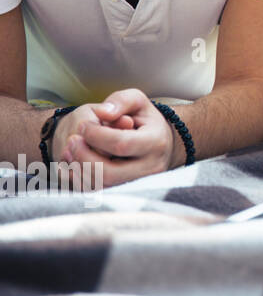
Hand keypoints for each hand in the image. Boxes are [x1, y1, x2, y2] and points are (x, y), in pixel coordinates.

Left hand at [56, 88, 176, 186]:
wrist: (159, 144)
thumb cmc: (144, 121)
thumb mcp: (138, 101)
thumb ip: (121, 101)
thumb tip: (103, 113)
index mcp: (156, 142)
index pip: (121, 144)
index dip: (96, 135)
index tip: (83, 125)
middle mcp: (151, 168)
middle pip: (109, 172)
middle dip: (84, 156)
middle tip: (72, 140)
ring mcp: (140, 184)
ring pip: (101, 186)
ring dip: (79, 169)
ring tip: (71, 151)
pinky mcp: (127, 192)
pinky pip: (97, 193)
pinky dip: (80, 180)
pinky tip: (74, 164)